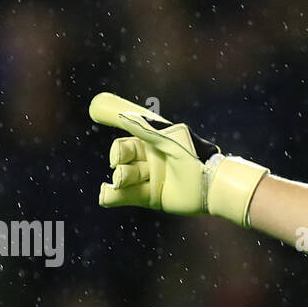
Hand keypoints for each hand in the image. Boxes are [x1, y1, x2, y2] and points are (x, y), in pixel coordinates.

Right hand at [88, 92, 268, 224]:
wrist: (212, 185)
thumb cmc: (194, 156)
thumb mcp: (168, 138)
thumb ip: (143, 128)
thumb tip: (117, 114)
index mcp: (155, 136)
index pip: (129, 123)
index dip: (111, 115)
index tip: (95, 109)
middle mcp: (151, 155)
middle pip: (122, 152)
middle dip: (118, 155)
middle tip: (119, 161)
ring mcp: (150, 176)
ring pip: (123, 175)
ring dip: (120, 177)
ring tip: (121, 180)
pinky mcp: (151, 197)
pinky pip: (126, 196)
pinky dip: (113, 196)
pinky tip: (105, 195)